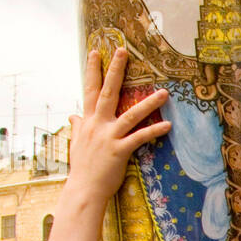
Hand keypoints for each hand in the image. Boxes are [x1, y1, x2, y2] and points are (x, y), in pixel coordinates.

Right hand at [67, 47, 171, 204]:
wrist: (83, 189)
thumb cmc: (83, 167)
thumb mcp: (76, 143)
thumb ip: (77, 127)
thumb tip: (73, 115)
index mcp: (87, 121)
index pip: (89, 90)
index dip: (92, 70)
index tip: (95, 51)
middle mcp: (97, 125)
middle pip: (107, 92)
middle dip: (115, 71)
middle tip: (123, 51)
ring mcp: (108, 137)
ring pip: (130, 114)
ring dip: (148, 103)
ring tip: (164, 92)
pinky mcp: (119, 151)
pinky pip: (139, 138)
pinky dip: (154, 131)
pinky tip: (168, 125)